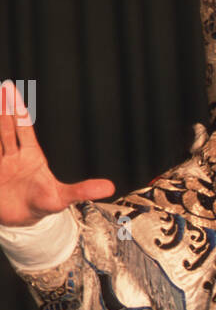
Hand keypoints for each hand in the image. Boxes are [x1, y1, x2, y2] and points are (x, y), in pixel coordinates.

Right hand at [0, 81, 114, 225]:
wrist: (24, 220)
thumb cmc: (44, 203)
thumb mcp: (63, 198)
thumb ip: (83, 190)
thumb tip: (110, 187)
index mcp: (31, 155)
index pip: (23, 129)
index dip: (17, 111)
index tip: (11, 92)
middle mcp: (14, 156)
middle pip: (5, 129)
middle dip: (2, 110)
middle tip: (1, 89)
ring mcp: (1, 165)